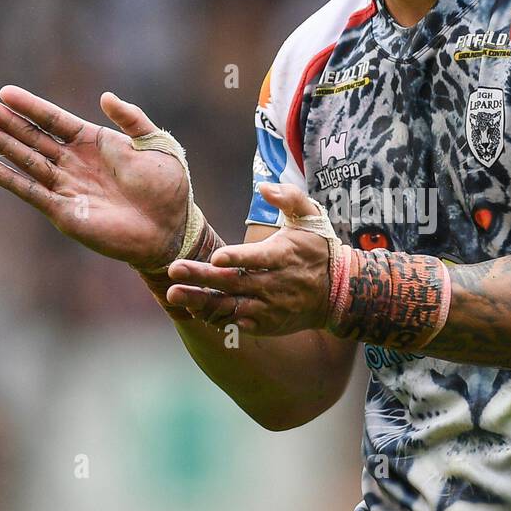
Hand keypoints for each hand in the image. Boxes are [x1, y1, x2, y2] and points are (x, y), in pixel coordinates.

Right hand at [0, 87, 189, 268]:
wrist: (171, 228)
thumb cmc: (167, 187)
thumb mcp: (156, 144)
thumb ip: (132, 119)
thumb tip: (106, 96)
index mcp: (94, 143)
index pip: (55, 120)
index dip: (32, 107)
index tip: (6, 91)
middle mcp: (76, 163)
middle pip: (35, 138)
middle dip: (10, 122)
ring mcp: (68, 187)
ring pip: (29, 162)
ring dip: (4, 146)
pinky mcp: (66, 212)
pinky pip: (33, 193)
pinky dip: (12, 181)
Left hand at [166, 183, 331, 334]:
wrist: (337, 292)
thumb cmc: (317, 248)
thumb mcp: (310, 216)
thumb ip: (289, 197)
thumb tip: (264, 186)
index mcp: (283, 255)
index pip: (257, 258)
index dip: (237, 259)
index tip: (216, 257)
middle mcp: (274, 284)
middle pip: (234, 283)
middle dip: (202, 278)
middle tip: (173, 270)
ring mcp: (270, 307)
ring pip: (231, 306)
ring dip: (201, 302)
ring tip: (173, 294)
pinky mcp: (266, 323)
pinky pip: (237, 323)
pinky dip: (216, 318)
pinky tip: (193, 309)